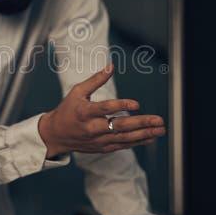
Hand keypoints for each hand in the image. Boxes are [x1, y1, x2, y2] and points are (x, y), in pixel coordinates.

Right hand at [38, 64, 165, 157]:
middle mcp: (92, 128)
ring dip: (144, 134)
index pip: (105, 109)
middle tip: (159, 120)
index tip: (137, 103)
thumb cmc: (67, 110)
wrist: (55, 135)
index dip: (121, 105)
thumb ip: (95, 80)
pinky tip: (150, 137)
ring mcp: (98, 140)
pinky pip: (122, 145)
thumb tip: (111, 67)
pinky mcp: (102, 147)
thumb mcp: (77, 92)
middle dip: (141, 123)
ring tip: (160, 129)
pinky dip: (137, 142)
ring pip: (124, 138)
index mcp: (84, 112)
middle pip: (120, 126)